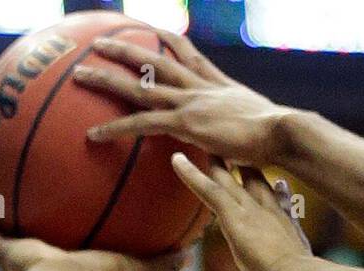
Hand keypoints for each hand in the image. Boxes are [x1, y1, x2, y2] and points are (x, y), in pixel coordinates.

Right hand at [0, 195, 186, 270]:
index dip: (83, 245)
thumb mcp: (135, 270)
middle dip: (40, 232)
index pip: (80, 256)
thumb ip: (161, 265)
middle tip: (36, 210)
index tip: (83, 231)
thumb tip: (189, 257)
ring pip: (9, 238)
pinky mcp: (5, 254)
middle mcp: (49, 268)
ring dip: (4, 221)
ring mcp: (24, 262)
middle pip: (43, 246)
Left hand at [76, 30, 291, 166]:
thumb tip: (246, 148)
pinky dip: (115, 128)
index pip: (190, 54)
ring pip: (139, 86)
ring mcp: (190, 102)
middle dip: (126, 50)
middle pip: (155, 61)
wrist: (284, 131)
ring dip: (106, 79)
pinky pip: (141, 123)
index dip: (171, 39)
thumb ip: (248, 131)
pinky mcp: (186, 123)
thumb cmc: (282, 135)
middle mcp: (200, 88)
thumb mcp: (264, 124)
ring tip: (79, 75)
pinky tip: (93, 134)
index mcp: (219, 85)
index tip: (154, 29)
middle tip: (99, 43)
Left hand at [170, 154, 327, 270]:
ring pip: (229, 178)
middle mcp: (272, 214)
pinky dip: (191, 172)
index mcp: (290, 231)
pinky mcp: (235, 216)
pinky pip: (208, 188)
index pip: (280, 205)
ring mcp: (253, 212)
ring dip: (213, 160)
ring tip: (197, 141)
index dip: (276, 193)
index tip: (277, 182)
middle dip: (244, 163)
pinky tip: (174, 158)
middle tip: (232, 146)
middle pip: (255, 180)